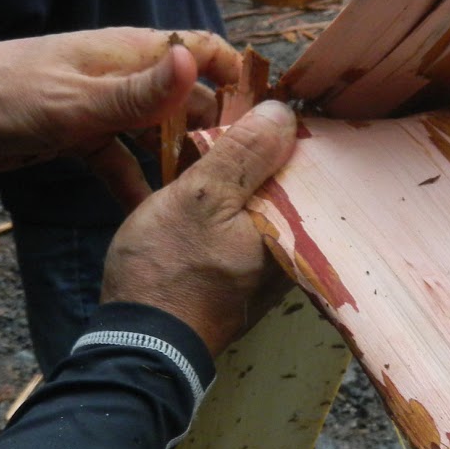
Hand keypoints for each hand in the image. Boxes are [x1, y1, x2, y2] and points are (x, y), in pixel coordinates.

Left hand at [0, 28, 241, 204]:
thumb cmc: (4, 96)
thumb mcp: (74, 102)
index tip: (264, 118)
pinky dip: (136, 185)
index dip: (235, 77)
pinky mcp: (81, 138)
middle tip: (245, 174)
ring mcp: (102, 109)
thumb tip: (194, 62)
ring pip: (157, 135)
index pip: (200, 51)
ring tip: (210, 199)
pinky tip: (152, 217)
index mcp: (128, 53)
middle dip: (217, 131)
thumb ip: (136, 92)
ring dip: (179, 162)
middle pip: (187, 99)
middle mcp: (123, 77)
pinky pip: (121, 162)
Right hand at [102, 101, 298, 354]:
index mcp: (297, 229)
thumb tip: (284, 112)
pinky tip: (210, 189)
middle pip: (289, 182)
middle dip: (264, 151)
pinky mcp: (246, 277)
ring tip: (214, 146)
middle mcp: (297, 251)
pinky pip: (249, 226)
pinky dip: (234, 205)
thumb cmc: (169, 269)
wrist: (140, 344)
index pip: (309, 161)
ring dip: (244, 177)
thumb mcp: (200, 197)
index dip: (281, 127)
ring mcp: (272, 267)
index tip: (255, 104)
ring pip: (267, 203)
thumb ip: (244, 152)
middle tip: (229, 120)